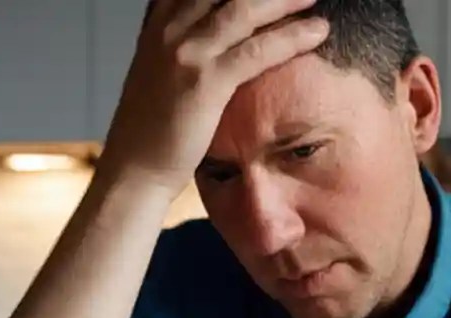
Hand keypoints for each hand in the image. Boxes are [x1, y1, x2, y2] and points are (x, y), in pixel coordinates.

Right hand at [97, 0, 329, 187]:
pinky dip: (291, 37)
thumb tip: (217, 30)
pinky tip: (317, 32)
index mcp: (159, 22)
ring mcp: (185, 53)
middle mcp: (169, 28)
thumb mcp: (161, 68)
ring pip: (243, 10)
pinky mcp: (204, 82)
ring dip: (285, 0)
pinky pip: (256, 51)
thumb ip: (183, 40)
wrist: (134, 167)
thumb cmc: (153, 125)